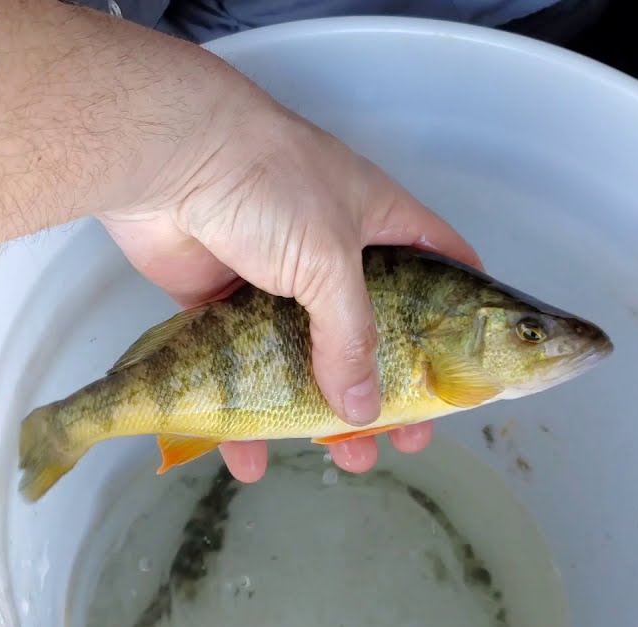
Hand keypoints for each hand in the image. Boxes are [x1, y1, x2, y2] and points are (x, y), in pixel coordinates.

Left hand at [98, 99, 480, 482]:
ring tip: (342, 457)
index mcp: (377, 221)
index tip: (468, 368)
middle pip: (375, 329)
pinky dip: (245, 412)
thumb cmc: (266, 181)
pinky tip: (250, 457)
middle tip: (404, 434)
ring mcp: (275, 277)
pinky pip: (239, 367)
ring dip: (322, 410)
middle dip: (390, 386)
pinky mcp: (219, 301)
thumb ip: (352, 338)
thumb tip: (363, 409)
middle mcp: (332, 250)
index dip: (459, 316)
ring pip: (307, 357)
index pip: (440, 265)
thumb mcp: (332, 261)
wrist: (169, 158)